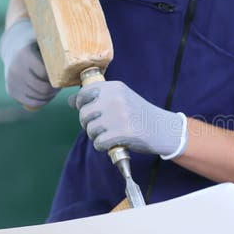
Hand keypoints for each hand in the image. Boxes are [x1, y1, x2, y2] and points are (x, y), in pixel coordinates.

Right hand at [0, 19, 57, 108]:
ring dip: (49, 96)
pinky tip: (46, 94)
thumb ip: (57, 50)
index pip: (45, 74)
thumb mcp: (45, 42)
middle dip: (54, 89)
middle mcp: (15, 69)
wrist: (14, 46)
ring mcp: (12, 81)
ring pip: (37, 98)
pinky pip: (31, 104)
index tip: (63, 75)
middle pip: (42, 88)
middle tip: (60, 85)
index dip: (57, 77)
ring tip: (53, 89)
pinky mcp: (11, 90)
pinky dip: (41, 101)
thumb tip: (82, 60)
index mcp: (25, 56)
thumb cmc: (37, 44)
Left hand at [71, 80, 187, 158]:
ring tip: (107, 135)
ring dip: (95, 136)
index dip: (81, 104)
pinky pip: (98, 142)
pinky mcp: (122, 133)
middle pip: (84, 114)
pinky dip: (102, 146)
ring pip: (90, 129)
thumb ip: (98, 97)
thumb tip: (71, 101)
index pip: (84, 93)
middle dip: (88, 124)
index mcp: (114, 87)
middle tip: (100, 127)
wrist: (162, 128)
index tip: (88, 110)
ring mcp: (118, 116)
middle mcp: (115, 99)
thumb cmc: (139, 114)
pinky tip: (110, 144)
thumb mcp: (121, 98)